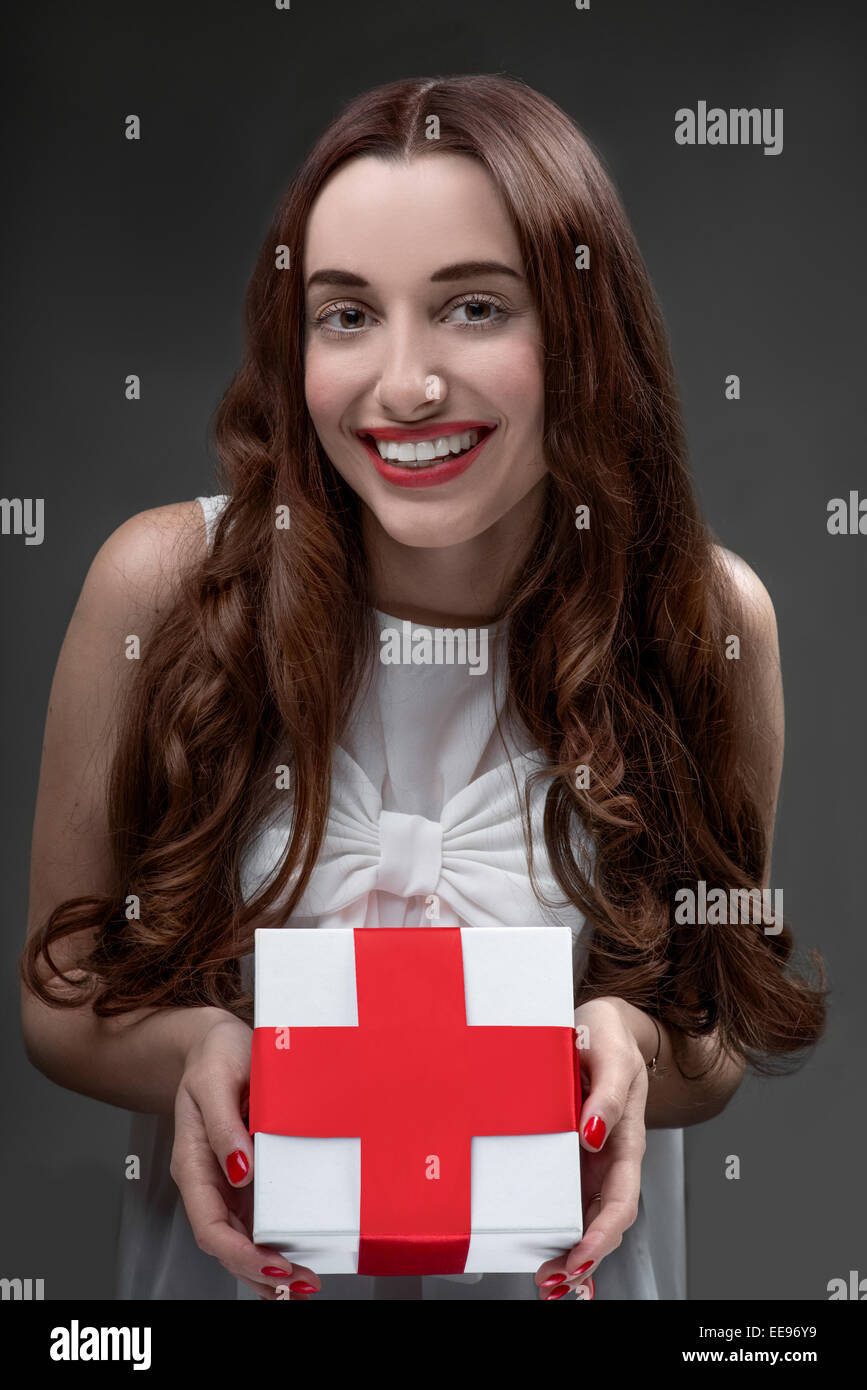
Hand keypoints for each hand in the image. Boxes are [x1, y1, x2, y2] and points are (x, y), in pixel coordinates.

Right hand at [170, 1012, 321, 1299]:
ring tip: (305, 1285)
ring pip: (243, 1239)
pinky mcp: (249, 1175)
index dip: (241, 1253)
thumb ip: (223, 1125)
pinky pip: (259, 1218)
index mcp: (193, 1164)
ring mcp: (229, 1182)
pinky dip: (275, 1244)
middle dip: (260, 1272)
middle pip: (228, 1244)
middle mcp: (210, 1181)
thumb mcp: (215, 1079)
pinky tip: (296, 1261)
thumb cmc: (214, 1056)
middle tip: (301, 1283)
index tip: (274, 1263)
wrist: (217, 1041)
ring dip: (269, 1268)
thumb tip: (240, 1168)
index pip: (210, 1225)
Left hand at [534, 996, 648, 1299]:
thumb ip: (608, 1094)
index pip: (620, 1200)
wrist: (600, 1022)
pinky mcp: (569, 1156)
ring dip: (570, 1256)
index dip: (602, 1233)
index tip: (582, 1253)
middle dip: (583, 1259)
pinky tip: (546, 1260)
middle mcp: (609, 1158)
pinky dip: (559, 1235)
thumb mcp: (611, 1054)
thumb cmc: (609, 1035)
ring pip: (585, 1220)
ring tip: (547, 1283)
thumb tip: (593, 1132)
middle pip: (603, 1223)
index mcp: (626, 1140)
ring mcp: (589, 1161)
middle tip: (554, 1281)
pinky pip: (566, 1200)